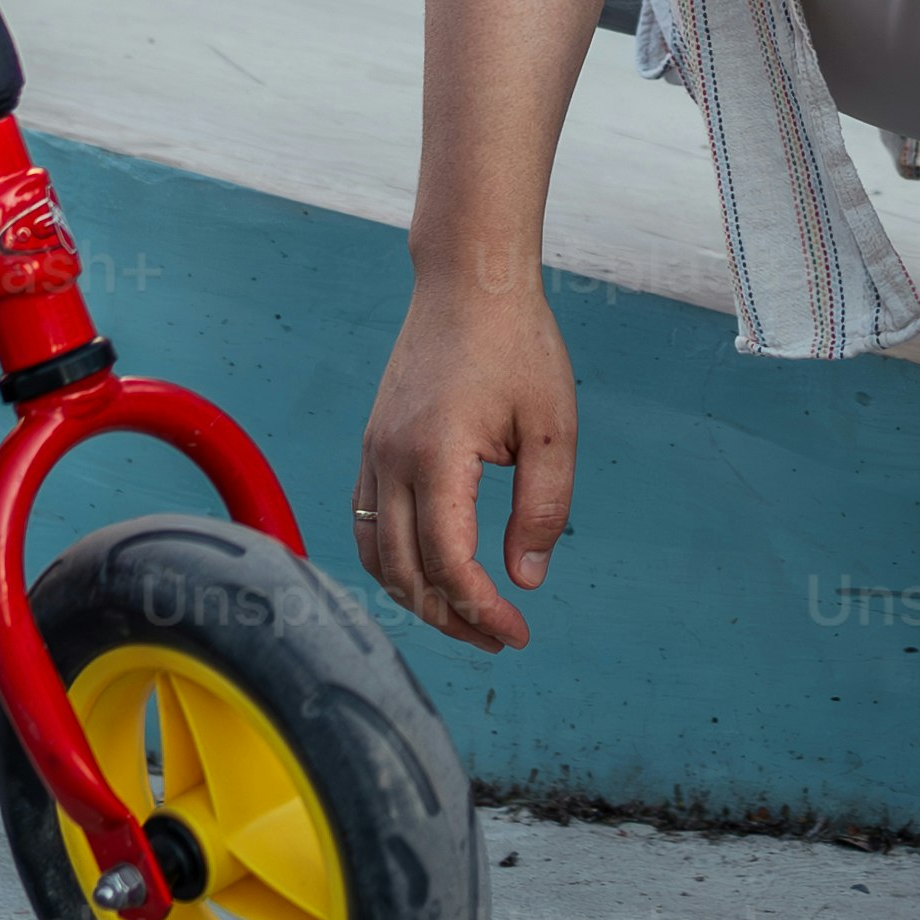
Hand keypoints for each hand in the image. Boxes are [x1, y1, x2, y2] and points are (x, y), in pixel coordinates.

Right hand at [355, 274, 579, 650]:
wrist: (469, 281)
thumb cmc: (518, 344)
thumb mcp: (552, 428)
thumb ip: (542, 509)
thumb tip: (526, 580)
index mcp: (435, 457)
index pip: (448, 564)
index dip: (481, 611)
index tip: (519, 633)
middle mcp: (391, 460)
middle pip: (404, 573)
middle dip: (450, 618)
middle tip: (499, 637)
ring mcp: (374, 453)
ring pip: (376, 555)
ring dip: (416, 597)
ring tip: (465, 614)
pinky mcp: (373, 445)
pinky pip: (368, 522)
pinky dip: (392, 561)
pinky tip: (431, 569)